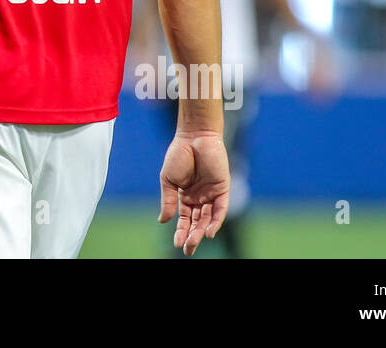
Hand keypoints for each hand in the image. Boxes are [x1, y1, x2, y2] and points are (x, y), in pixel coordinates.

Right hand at [158, 129, 229, 255]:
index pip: (184, 219)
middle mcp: (200, 197)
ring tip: (194, 242)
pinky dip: (215, 221)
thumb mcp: (168, 179)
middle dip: (192, 236)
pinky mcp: (223, 188)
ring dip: (202, 231)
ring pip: (208, 218)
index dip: (180, 231)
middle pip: (197, 222)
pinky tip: (209, 231)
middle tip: (187, 249)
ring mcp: (211, 193)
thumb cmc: (179, 154)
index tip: (176, 243)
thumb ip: (167, 200)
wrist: (193, 136)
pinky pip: (220, 209)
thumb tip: (163, 220)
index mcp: (186, 195)